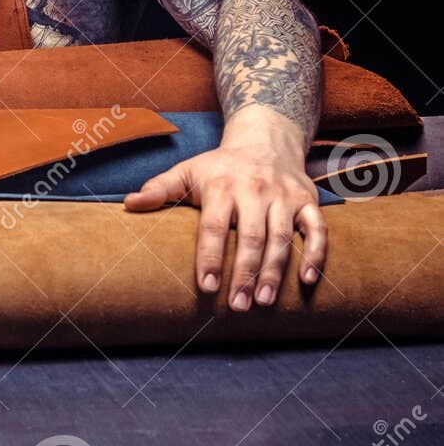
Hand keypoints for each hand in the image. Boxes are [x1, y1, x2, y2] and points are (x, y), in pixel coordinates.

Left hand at [122, 107, 327, 309]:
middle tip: (238, 306)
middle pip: (250, 236)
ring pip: (282, 236)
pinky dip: (315, 253)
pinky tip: (307, 280)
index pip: (213, 226)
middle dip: (245, 273)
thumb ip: (160, 189)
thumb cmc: (220, 166)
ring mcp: (284, 196)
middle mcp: (254, 189)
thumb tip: (128, 204)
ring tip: (264, 302)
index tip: (207, 287)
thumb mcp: (188, 171)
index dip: (210, 257)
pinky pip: (317, 228)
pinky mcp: (308, 200)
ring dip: (275, 271)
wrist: (266, 139)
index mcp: (221, 185)